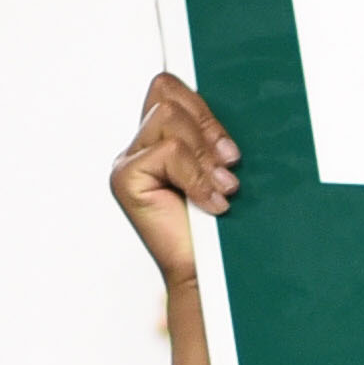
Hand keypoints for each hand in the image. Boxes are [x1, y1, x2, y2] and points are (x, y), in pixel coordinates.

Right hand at [111, 73, 239, 289]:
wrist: (212, 275)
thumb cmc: (222, 228)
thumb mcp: (222, 170)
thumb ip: (213, 138)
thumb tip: (238, 100)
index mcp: (159, 140)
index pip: (169, 88)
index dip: (201, 105)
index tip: (229, 147)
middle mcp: (138, 147)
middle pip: (166, 93)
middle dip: (207, 126)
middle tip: (231, 164)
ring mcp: (127, 162)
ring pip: (169, 119)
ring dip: (204, 155)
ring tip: (223, 189)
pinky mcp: (125, 177)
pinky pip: (169, 151)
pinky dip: (197, 176)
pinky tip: (211, 203)